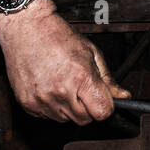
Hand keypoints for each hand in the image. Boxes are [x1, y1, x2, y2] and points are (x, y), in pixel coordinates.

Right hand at [0, 0, 129, 122]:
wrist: (26, 29)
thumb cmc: (58, 36)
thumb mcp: (91, 52)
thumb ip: (108, 79)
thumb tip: (123, 96)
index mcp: (81, 77)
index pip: (102, 112)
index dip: (105, 106)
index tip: (102, 98)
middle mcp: (61, 91)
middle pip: (84, 119)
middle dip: (87, 107)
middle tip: (80, 87)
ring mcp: (42, 100)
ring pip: (65, 119)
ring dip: (68, 107)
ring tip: (62, 83)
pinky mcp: (28, 104)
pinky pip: (47, 116)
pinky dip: (51, 106)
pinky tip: (49, 86)